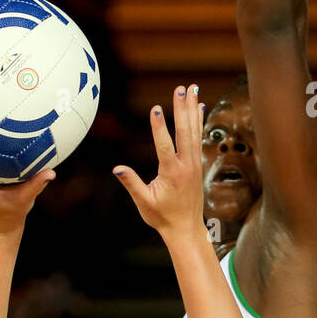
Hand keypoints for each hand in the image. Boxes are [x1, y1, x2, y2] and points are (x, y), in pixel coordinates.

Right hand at [112, 84, 204, 238]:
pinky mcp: (198, 165)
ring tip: (193, 88)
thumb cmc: (162, 217)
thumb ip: (132, 184)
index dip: (159, 127)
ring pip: (194, 131)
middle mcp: (186, 166)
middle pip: (184, 132)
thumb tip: (117, 169)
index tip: (155, 109)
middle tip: (180, 89)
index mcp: (171, 174)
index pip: (164, 146)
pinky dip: (199, 121)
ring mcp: (194, 164)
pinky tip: (199, 107)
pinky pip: (198, 138)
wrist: (186, 229)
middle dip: (182, 109)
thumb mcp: (144, 203)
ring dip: (192, 109)